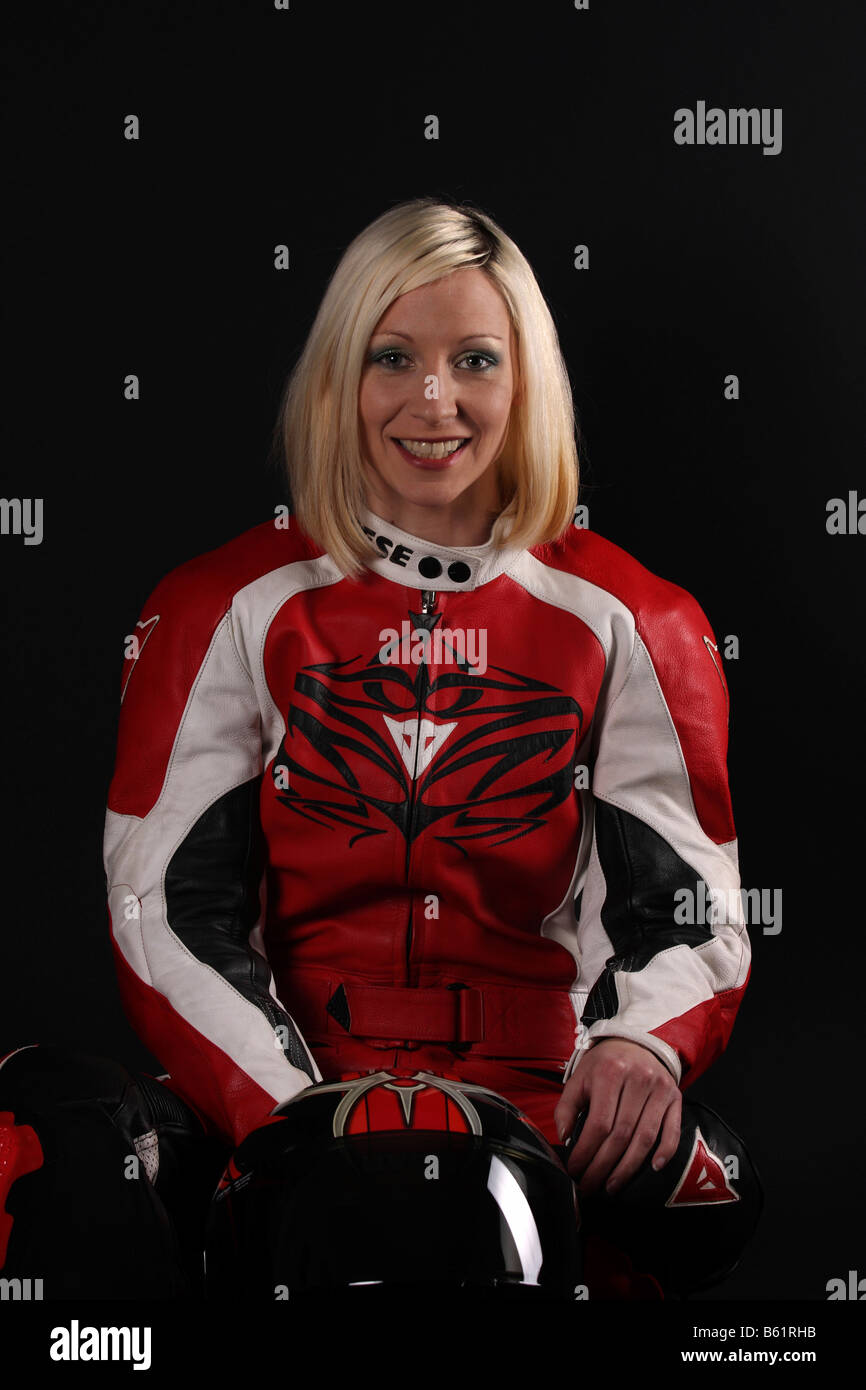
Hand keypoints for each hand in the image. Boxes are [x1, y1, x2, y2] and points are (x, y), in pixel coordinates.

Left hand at [552, 1038, 681, 1196]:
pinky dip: (665, 1151)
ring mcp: (659, 1088)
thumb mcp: (580, 1078)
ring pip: (645, 1137)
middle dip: (603, 1167)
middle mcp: (637, 1079)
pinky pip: (672, 1130)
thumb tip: (565, 1138)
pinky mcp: (675, 1096)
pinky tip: (652, 1168)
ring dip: (628, 1168)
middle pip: (621, 1135)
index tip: (576, 1171)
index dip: (586, 1152)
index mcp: (610, 1073)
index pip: (599, 1123)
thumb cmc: (604, 1064)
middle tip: (591, 1186)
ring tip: (612, 1185)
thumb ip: (567, 1107)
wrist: (637, 1042)